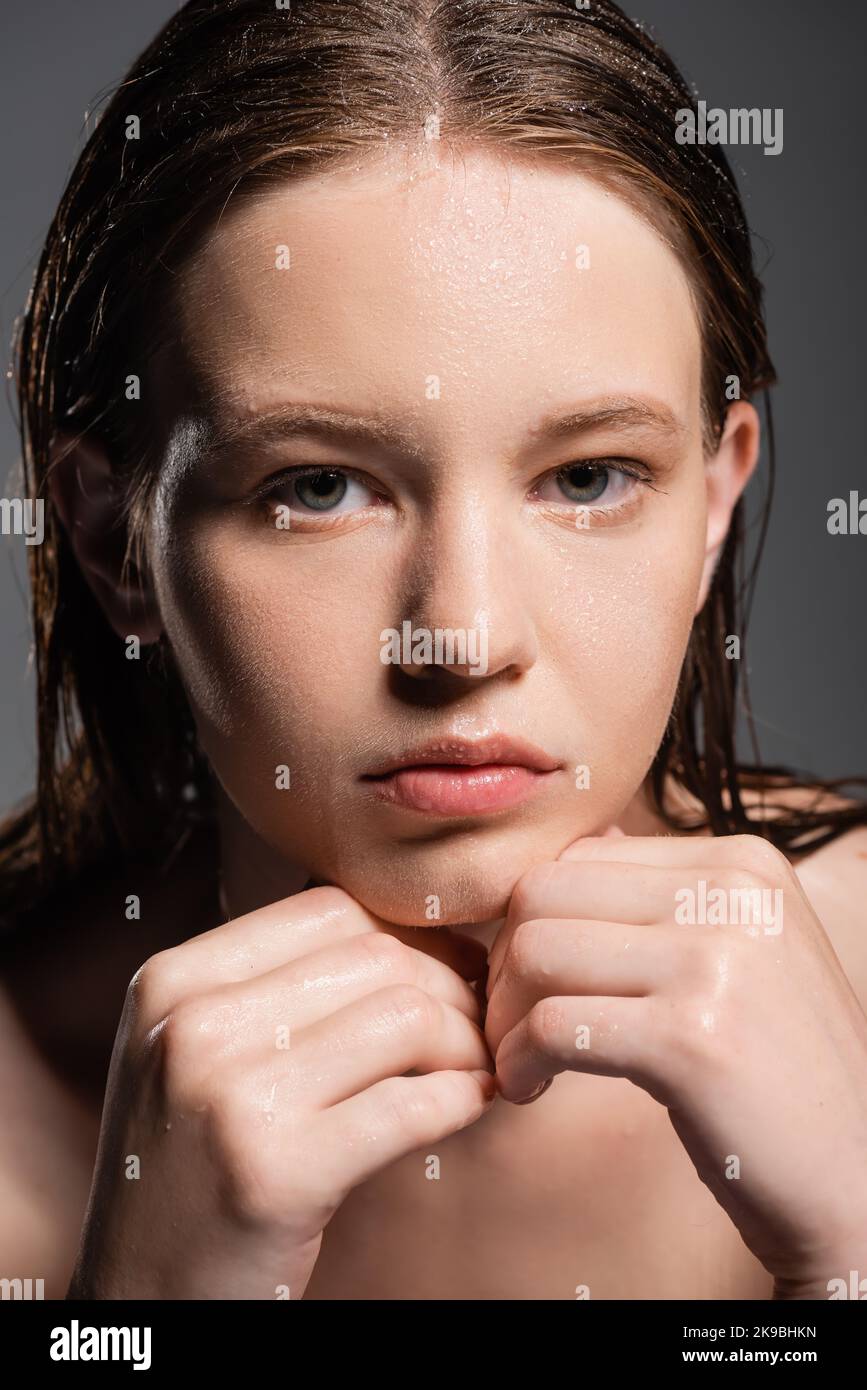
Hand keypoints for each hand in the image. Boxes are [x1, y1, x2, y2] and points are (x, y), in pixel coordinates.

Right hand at [67, 886, 493, 1299]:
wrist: (138, 1296)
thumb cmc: (193, 1163)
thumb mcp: (199, 1050)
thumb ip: (276, 984)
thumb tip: (411, 928)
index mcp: (173, 981)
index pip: (330, 908)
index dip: (410, 933)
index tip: (451, 968)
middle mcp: (193, 1025)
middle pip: (378, 956)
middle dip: (453, 986)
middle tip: (481, 1023)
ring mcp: (229, 1098)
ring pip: (408, 1017)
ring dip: (466, 1042)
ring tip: (475, 1068)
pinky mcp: (274, 1174)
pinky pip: (411, 1105)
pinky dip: (461, 1099)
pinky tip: (469, 1105)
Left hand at [484, 830, 866, 1295]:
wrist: (858, 1180)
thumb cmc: (781, 1072)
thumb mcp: (747, 952)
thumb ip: (669, 892)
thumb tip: (589, 839)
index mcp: (742, 862)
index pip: (578, 858)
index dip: (532, 922)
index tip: (534, 984)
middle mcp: (733, 892)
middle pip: (542, 893)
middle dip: (503, 964)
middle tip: (512, 1026)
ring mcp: (716, 960)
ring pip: (535, 952)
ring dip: (503, 1016)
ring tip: (521, 1062)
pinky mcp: (691, 1038)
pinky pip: (551, 1025)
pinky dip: (520, 1060)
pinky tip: (530, 1089)